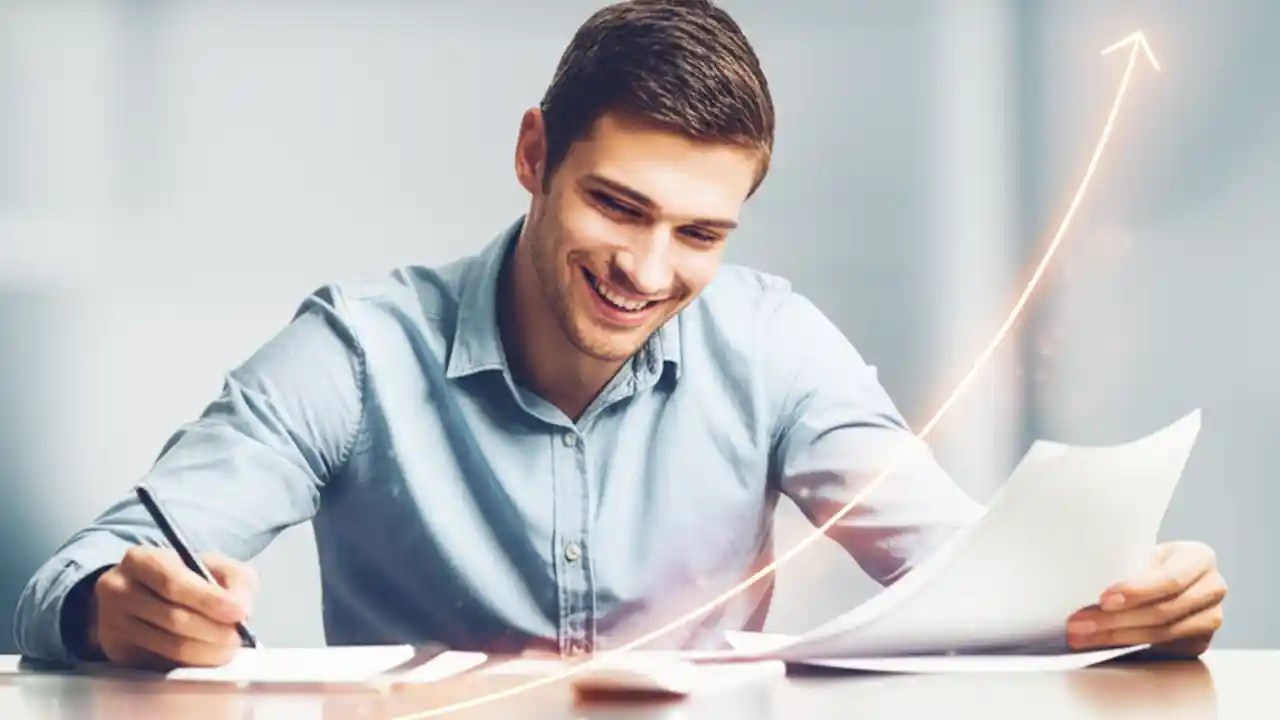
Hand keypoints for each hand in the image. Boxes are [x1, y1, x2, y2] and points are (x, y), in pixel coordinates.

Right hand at [88, 546, 257, 668]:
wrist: (144, 595)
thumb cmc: (185, 577)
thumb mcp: (213, 564)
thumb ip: (234, 579)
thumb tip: (240, 609)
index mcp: (140, 559)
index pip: (174, 583)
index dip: (210, 600)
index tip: (239, 612)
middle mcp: (118, 589)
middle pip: (174, 618)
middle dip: (214, 631)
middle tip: (237, 637)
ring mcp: (113, 623)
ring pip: (169, 646)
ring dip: (206, 651)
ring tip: (227, 648)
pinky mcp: (118, 652)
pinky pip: (161, 663)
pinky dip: (190, 663)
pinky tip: (204, 654)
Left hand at [1066, 541, 1225, 657]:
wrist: (1166, 578)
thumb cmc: (1148, 561)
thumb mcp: (1141, 552)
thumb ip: (1124, 566)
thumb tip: (1079, 585)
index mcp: (1199, 557)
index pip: (1169, 579)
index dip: (1136, 592)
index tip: (1103, 599)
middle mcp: (1213, 587)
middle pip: (1164, 610)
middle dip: (1116, 619)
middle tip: (1079, 623)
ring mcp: (1212, 616)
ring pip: (1163, 633)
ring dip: (1118, 636)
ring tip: (1083, 635)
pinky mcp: (1201, 641)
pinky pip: (1166, 648)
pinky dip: (1132, 646)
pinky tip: (1104, 643)